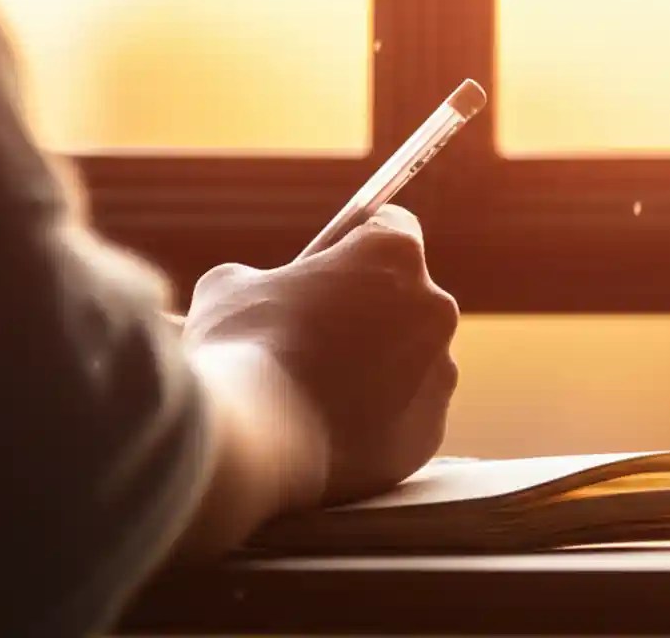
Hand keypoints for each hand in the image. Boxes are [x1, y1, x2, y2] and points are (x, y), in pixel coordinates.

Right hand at [183, 205, 459, 506]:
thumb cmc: (242, 349)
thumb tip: (263, 294)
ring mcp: (440, 375)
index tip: (335, 265)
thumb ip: (264, 278)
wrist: (256, 442)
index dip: (358, 245)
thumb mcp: (229, 286)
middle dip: (369, 314)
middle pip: (406, 300)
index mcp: (394, 255)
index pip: (393, 228)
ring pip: (411, 364)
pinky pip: (406, 418)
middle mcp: (434, 308)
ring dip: (376, 371)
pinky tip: (331, 432)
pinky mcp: (430, 433)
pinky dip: (377, 423)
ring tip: (317, 394)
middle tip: (315, 338)